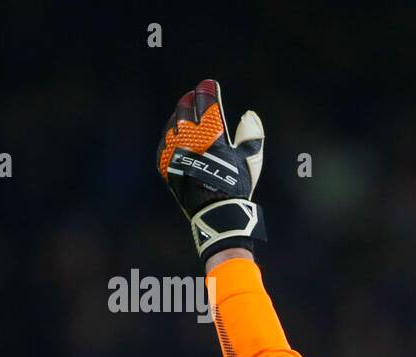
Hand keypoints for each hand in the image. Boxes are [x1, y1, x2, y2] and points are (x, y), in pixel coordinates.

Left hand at [156, 79, 265, 262]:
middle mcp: (189, 138)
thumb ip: (251, 135)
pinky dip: (171, 135)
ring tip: (185, 113)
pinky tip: (175, 134)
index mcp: (211, 134)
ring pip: (173, 123)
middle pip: (186, 108)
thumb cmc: (236, 186)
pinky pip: (164, 142)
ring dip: (180, 116)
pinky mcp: (165, 164)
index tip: (210, 84)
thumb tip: (249, 114)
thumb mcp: (250, 161)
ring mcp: (174, 150)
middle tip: (195, 95)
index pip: (207, 102)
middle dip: (192, 99)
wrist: (214, 213)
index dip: (208, 90)